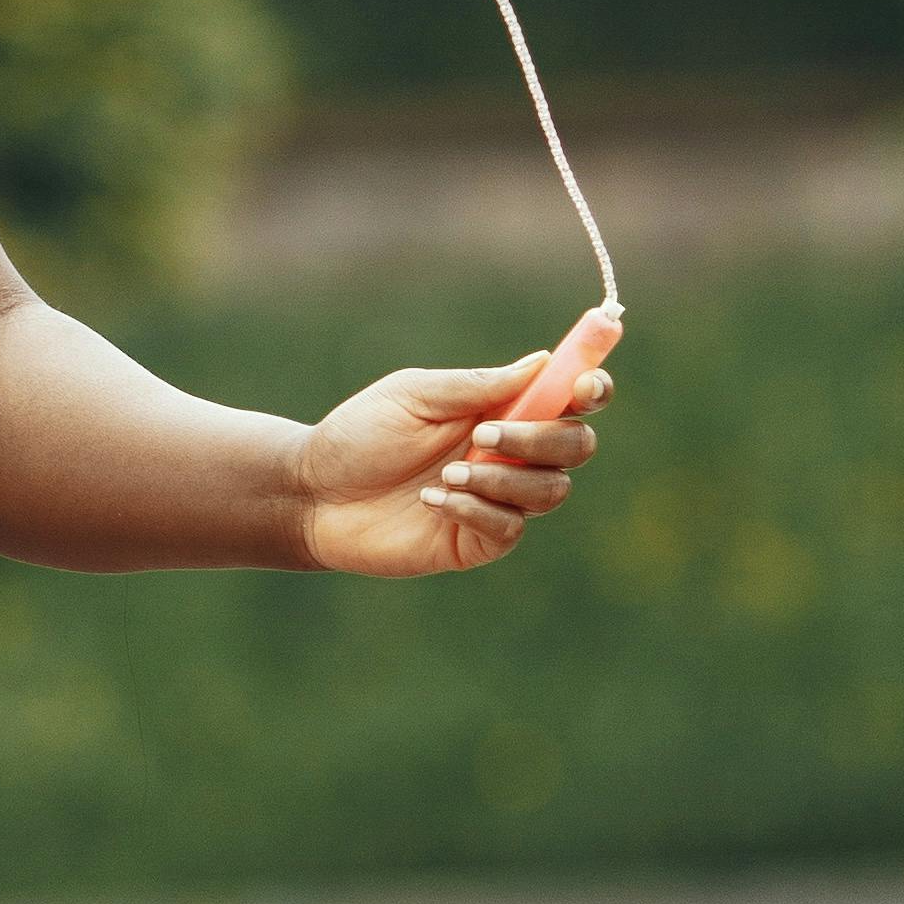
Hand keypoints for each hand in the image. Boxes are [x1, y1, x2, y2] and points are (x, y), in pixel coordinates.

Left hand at [294, 346, 612, 582]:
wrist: (312, 492)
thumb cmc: (358, 437)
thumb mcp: (413, 396)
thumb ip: (477, 385)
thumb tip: (543, 362)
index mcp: (503, 408)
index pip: (572, 397)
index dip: (592, 386)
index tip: (585, 385)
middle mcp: (511, 454)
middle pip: (576, 446)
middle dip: (542, 440)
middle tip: (484, 435)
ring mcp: (498, 499)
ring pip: (550, 490)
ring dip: (503, 479)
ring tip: (445, 475)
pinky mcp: (477, 540)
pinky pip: (509, 528)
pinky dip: (476, 510)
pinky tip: (431, 501)